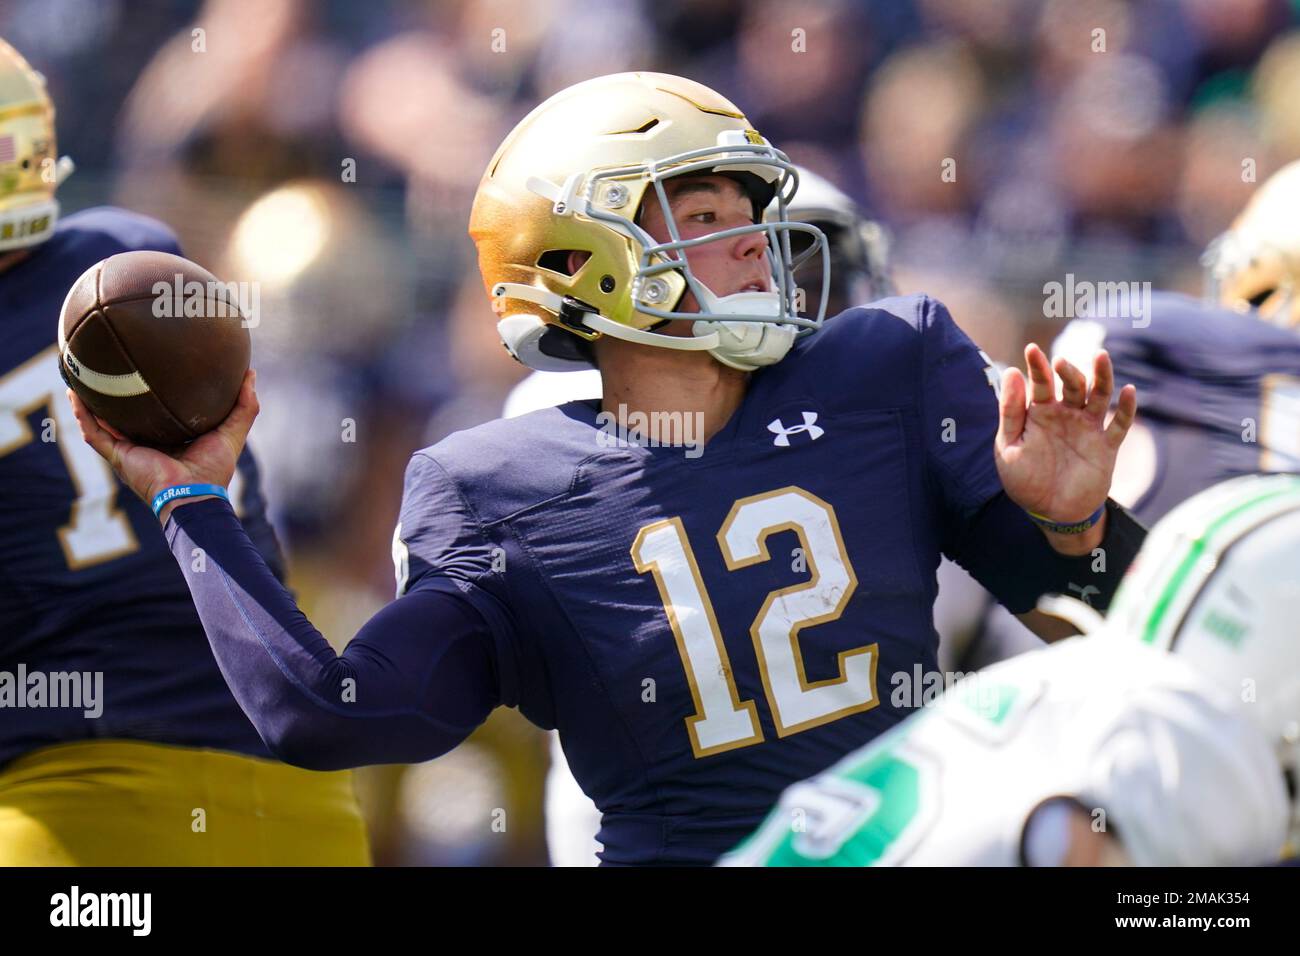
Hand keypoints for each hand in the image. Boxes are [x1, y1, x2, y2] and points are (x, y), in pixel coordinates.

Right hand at [68, 369, 259, 520]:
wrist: (194, 495)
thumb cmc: (214, 469)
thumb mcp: (233, 431)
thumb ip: (245, 405)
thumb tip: (250, 373)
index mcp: (171, 438)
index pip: (159, 412)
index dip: (154, 393)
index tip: (152, 367)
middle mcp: (147, 443)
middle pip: (127, 414)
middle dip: (118, 394)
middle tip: (112, 365)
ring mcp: (129, 449)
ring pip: (103, 421)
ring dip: (91, 400)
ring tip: (82, 374)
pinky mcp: (118, 456)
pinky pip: (93, 432)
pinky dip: (82, 414)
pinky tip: (73, 393)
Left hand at [996, 344, 1135, 535]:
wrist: (1051, 512)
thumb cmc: (1025, 480)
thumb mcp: (1009, 446)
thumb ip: (1010, 411)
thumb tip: (1011, 371)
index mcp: (1039, 413)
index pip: (1040, 384)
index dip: (1037, 367)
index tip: (1032, 350)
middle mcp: (1066, 415)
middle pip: (1072, 385)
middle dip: (1068, 372)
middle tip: (1060, 363)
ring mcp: (1088, 428)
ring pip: (1099, 396)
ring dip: (1101, 376)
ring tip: (1101, 356)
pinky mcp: (1106, 446)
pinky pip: (1120, 424)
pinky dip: (1127, 408)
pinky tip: (1129, 392)